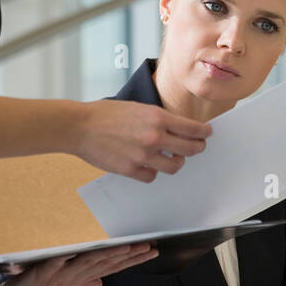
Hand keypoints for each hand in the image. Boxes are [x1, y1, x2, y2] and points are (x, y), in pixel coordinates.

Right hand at [74, 99, 211, 181]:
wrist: (79, 126)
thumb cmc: (106, 114)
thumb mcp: (139, 108)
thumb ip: (159, 119)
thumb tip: (179, 128)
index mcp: (157, 118)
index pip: (192, 129)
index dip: (203, 133)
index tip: (206, 134)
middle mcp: (154, 137)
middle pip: (189, 149)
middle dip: (196, 148)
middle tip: (196, 147)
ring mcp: (142, 155)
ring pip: (174, 166)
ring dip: (175, 162)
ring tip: (171, 158)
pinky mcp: (130, 169)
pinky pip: (152, 176)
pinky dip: (152, 171)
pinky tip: (148, 165)